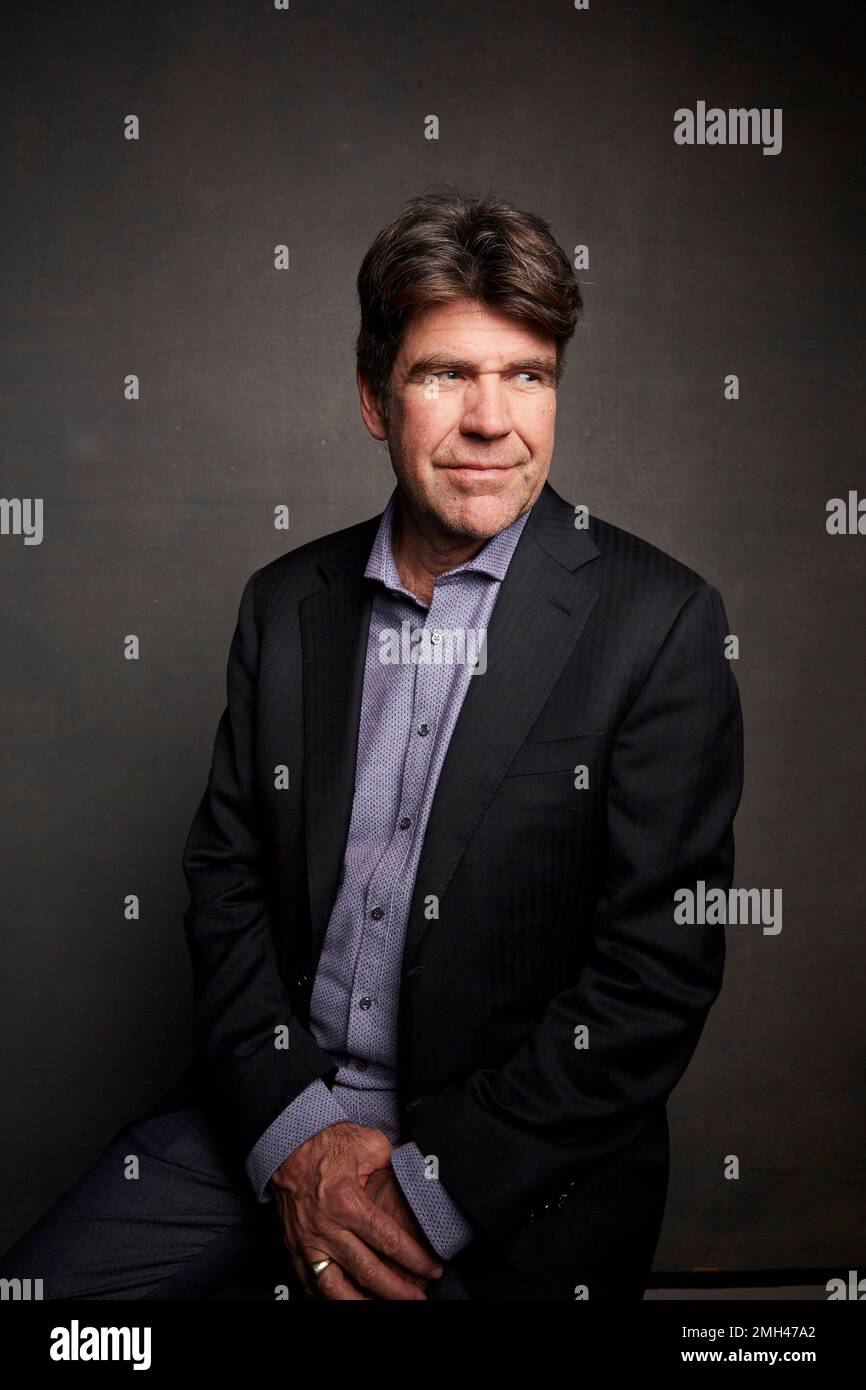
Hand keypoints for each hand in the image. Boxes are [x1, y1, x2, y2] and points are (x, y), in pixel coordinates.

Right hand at [269, 1121, 443, 1300]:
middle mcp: (326, 1227)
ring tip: (385, 1307)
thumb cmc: (327, 1142)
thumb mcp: (368, 1143)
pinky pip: (310, 1284)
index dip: (415, 1259)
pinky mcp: (294, 1248)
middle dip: (397, 1291)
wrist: (286, 1144)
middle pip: (367, 1272)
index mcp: (346, 1201)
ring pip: (335, 1289)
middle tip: (419, 1297)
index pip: (388, 1241)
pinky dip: (329, 1298)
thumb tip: (418, 1178)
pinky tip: (349, 1300)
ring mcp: (307, 1242)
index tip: (433, 1269)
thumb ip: (395, 1164)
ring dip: (363, 1304)